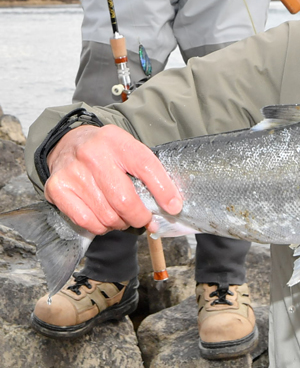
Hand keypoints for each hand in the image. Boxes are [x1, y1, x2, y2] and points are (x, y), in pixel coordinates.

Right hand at [44, 124, 182, 234]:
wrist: (69, 144)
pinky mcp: (57, 188)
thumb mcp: (131, 152)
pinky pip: (88, 222)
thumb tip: (172, 207)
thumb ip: (152, 174)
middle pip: (125, 201)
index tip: (174, 207)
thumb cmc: (108, 154)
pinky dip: (101, 227)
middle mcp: (92, 154)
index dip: (164, 191)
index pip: (146, 167)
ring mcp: (72, 172)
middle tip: (143, 217)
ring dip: (121, 223)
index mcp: (116, 140)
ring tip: (121, 214)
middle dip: (140, 217)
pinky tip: (104, 217)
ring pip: (108, 216)